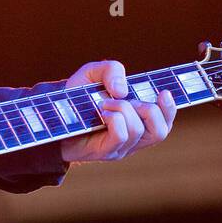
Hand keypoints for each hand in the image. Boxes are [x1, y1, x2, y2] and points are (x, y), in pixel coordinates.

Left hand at [59, 59, 175, 163]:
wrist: (50, 115)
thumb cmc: (76, 97)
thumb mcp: (93, 73)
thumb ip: (111, 69)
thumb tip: (123, 90)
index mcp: (139, 121)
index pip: (166, 122)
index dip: (171, 108)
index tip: (163, 92)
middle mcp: (134, 138)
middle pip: (161, 131)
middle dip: (149, 109)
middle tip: (128, 99)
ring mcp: (120, 148)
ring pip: (139, 130)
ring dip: (123, 109)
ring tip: (104, 103)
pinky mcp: (105, 153)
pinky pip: (121, 135)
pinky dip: (114, 118)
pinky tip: (100, 113)